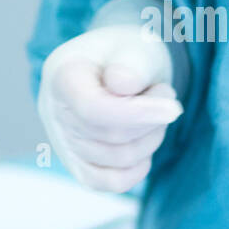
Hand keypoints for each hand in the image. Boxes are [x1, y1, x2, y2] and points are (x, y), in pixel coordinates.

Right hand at [37, 24, 182, 192]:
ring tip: (155, 111)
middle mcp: (54, 111)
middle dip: (150, 120)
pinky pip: (108, 183)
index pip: (92, 109)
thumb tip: (123, 85)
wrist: (119, 65)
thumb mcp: (137, 45)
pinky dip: (136, 169)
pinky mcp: (77, 163)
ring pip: (115, 160)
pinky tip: (147, 142)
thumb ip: (132, 62)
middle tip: (165, 94)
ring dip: (150, 139)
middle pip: (110, 135)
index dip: (137, 114)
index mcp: (62, 75)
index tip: (174, 108)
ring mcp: (63, 141)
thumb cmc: (128, 54)